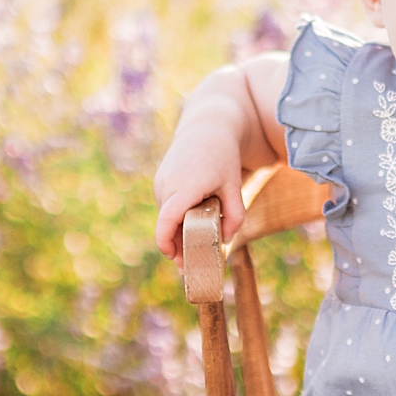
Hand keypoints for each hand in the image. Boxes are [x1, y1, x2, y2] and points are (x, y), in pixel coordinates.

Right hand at [152, 124, 245, 260]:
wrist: (207, 127)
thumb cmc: (223, 156)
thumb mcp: (234, 185)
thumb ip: (234, 216)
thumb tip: (226, 241)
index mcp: (186, 186)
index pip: (167, 220)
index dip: (166, 242)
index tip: (173, 257)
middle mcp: (168, 184)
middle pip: (167, 224)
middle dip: (175, 246)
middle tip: (187, 269)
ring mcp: (161, 181)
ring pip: (166, 216)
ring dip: (176, 232)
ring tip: (189, 250)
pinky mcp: (161, 180)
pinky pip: (166, 206)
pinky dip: (175, 218)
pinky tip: (187, 226)